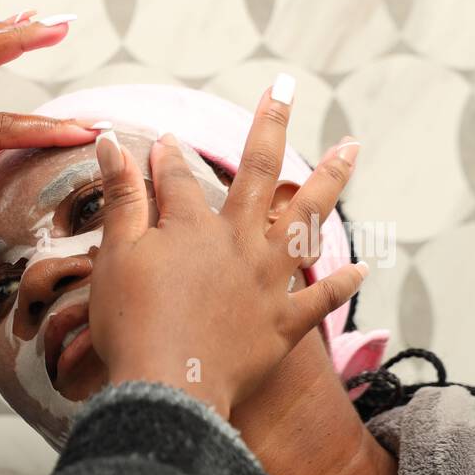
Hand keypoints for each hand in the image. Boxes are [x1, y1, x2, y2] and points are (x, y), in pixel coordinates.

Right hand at [86, 84, 367, 419]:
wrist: (168, 387)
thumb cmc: (132, 324)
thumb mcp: (116, 256)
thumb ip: (121, 198)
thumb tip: (112, 141)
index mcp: (192, 227)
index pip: (178, 179)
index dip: (166, 157)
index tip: (163, 140)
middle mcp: (238, 243)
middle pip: (258, 174)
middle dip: (270, 126)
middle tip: (286, 87)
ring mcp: (266, 282)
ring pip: (305, 222)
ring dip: (329, 183)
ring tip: (351, 148)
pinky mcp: (282, 324)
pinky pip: (319, 299)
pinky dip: (341, 284)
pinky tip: (362, 268)